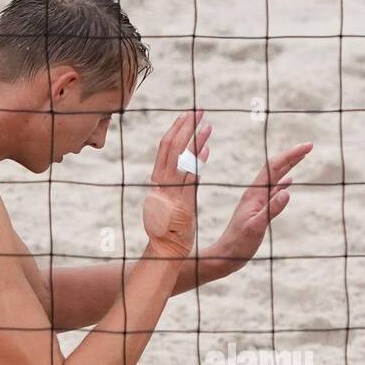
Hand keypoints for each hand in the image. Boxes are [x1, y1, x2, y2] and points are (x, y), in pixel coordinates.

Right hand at [143, 110, 211, 256]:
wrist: (165, 254)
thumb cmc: (169, 230)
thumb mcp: (171, 201)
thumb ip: (179, 181)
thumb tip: (191, 159)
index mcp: (157, 183)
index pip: (164, 149)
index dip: (175, 130)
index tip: (186, 115)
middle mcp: (160, 185)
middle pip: (170, 149)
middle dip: (184, 128)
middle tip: (198, 110)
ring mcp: (169, 194)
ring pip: (179, 161)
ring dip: (193, 141)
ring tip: (207, 125)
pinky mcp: (180, 205)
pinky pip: (188, 180)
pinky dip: (196, 163)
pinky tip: (206, 150)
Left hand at [208, 142, 313, 267]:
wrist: (224, 256)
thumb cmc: (238, 245)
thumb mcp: (256, 228)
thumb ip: (271, 210)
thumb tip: (287, 191)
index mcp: (254, 194)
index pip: (274, 167)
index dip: (291, 155)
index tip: (308, 147)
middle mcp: (254, 193)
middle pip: (275, 168)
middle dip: (292, 156)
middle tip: (309, 146)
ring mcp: (256, 201)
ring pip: (275, 177)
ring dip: (289, 166)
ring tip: (302, 157)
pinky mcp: (258, 209)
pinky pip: (273, 190)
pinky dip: (283, 183)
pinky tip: (289, 182)